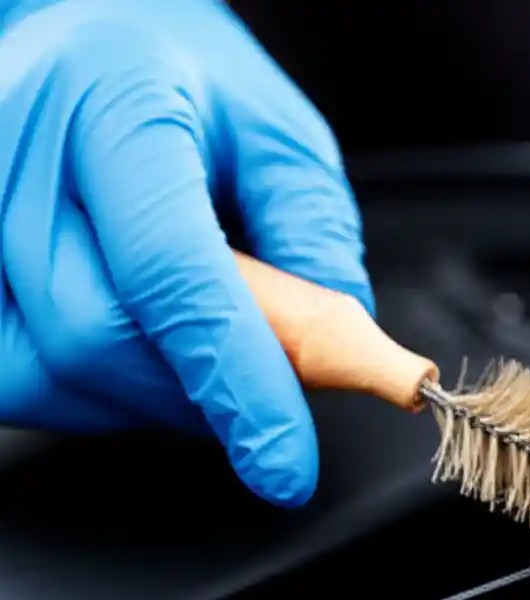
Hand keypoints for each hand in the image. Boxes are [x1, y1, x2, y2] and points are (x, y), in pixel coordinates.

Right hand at [0, 0, 370, 505]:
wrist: (91, 32)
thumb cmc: (189, 80)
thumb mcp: (282, 136)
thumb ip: (312, 237)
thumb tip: (333, 353)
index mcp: (115, 101)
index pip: (172, 274)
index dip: (238, 384)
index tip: (287, 463)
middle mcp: (15, 146)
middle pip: (94, 337)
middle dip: (197, 398)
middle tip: (263, 395)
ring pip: (40, 371)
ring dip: (140, 401)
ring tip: (198, 357)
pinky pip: (6, 369)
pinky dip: (82, 392)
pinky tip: (135, 353)